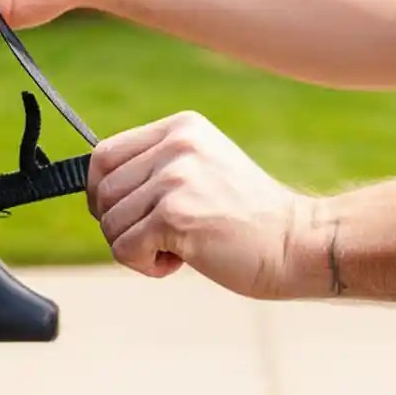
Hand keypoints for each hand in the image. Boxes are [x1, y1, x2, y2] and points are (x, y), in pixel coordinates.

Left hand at [87, 111, 325, 299]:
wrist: (298, 243)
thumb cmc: (246, 217)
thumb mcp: (201, 170)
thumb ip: (155, 168)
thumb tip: (97, 191)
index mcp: (181, 128)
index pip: (105, 154)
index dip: (100, 192)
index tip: (121, 214)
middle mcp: (176, 146)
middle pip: (102, 190)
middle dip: (117, 224)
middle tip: (154, 238)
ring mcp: (175, 179)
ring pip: (110, 222)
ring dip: (133, 248)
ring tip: (175, 249)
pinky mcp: (175, 216)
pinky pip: (124, 248)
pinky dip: (144, 266)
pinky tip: (179, 262)